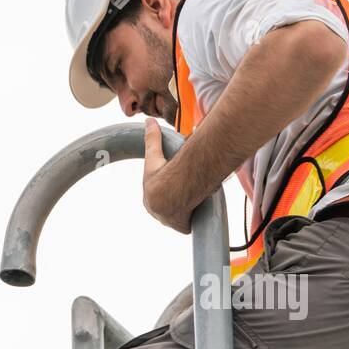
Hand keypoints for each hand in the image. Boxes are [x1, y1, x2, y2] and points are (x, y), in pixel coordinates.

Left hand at [142, 118, 191, 234]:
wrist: (171, 193)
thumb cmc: (163, 174)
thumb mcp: (155, 155)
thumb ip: (152, 139)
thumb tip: (148, 121)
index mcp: (150, 198)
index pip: (159, 196)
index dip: (169, 189)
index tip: (177, 184)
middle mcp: (158, 212)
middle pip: (170, 207)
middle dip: (179, 201)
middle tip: (189, 192)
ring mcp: (169, 221)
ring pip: (180, 216)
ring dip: (187, 211)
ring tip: (197, 200)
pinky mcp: (181, 227)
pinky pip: (187, 226)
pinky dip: (193, 221)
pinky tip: (200, 216)